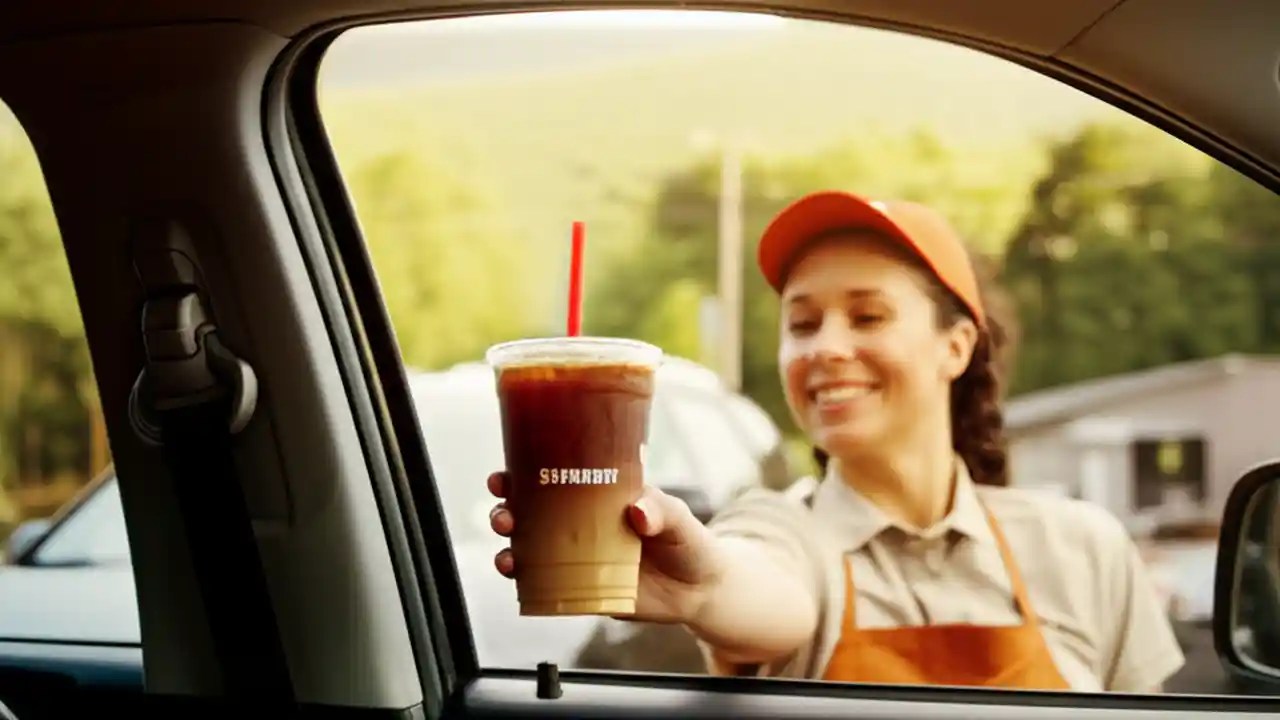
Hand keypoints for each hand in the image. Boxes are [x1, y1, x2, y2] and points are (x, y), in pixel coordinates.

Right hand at [487, 471, 720, 623]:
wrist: (699, 591)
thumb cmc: (689, 543)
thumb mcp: (680, 520)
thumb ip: (663, 512)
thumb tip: (639, 511)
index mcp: (599, 496)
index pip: (553, 478)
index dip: (522, 474)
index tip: (505, 475)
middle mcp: (581, 524)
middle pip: (530, 512)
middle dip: (507, 510)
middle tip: (505, 515)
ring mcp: (578, 557)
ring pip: (530, 549)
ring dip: (509, 549)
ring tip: (508, 555)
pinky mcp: (582, 589)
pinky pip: (546, 586)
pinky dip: (526, 583)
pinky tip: (520, 580)